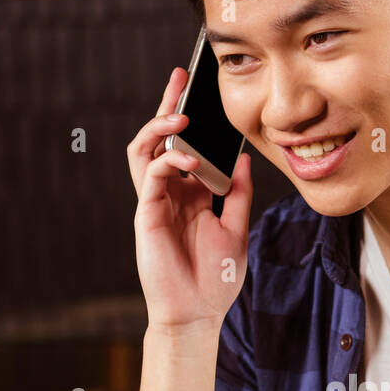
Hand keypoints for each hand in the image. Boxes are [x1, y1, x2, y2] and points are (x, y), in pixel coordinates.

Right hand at [127, 65, 252, 328]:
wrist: (198, 314)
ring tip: (180, 113)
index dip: (189, 119)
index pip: (186, 147)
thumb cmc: (216, 279)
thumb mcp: (237, 229)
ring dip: (159, 127)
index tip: (201, 91)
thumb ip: (239, 194)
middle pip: (161, 138)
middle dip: (167, 105)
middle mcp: (170, 193)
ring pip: (145, 149)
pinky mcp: (147, 214)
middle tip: (178, 76)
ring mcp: (156, 202)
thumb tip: (244, 159)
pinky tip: (188, 159)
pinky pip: (150, 175)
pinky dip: (167, 160)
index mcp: (191, 195)